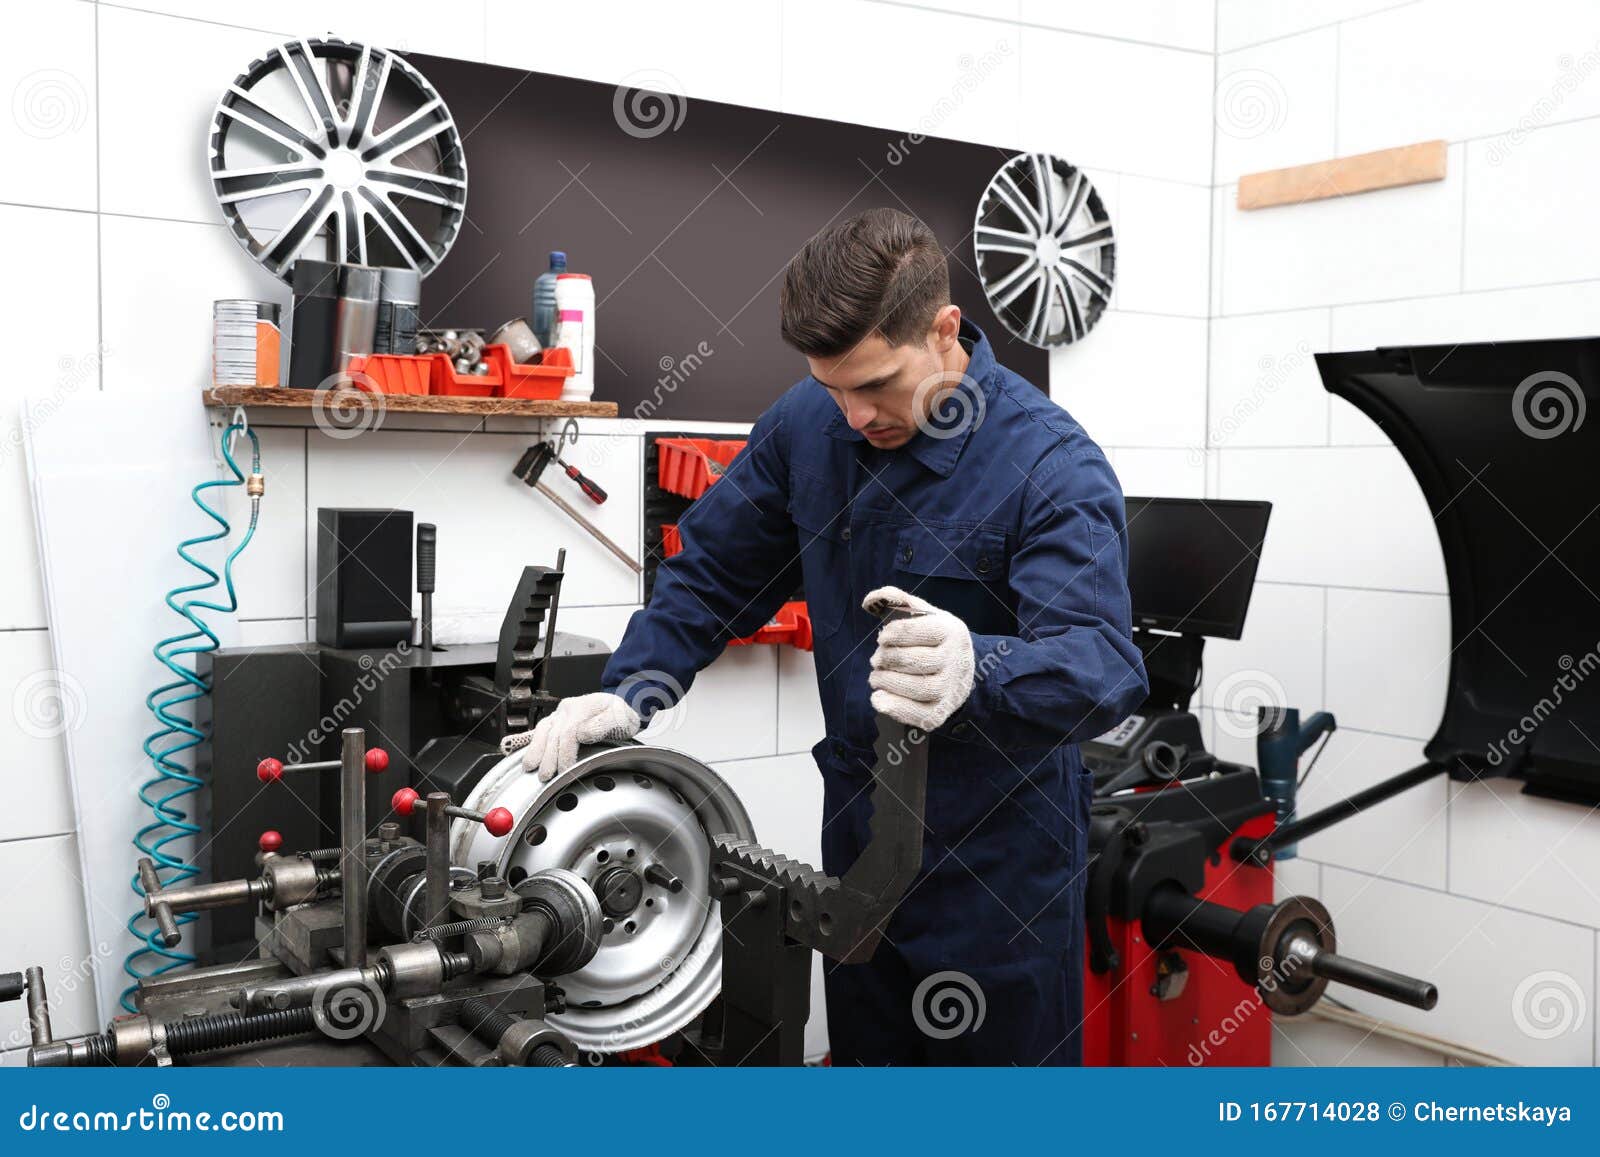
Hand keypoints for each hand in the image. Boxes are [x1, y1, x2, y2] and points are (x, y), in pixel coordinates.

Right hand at [499, 692, 640, 782]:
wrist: (620, 705)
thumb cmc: (621, 714)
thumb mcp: (621, 717)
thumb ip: (603, 724)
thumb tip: (582, 733)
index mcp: (582, 707)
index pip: (568, 732)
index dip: (565, 753)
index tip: (564, 770)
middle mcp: (567, 709)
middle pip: (552, 734)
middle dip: (547, 757)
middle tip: (544, 777)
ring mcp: (560, 714)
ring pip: (542, 731)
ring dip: (535, 751)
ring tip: (529, 767)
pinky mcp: (556, 720)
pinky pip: (539, 729)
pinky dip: (527, 740)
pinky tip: (512, 747)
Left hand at [862, 586, 975, 731]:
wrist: (962, 672)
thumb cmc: (935, 639)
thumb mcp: (924, 615)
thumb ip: (897, 600)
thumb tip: (870, 600)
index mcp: (952, 632)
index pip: (917, 630)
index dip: (892, 634)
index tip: (883, 638)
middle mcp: (956, 661)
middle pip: (913, 660)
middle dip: (886, 659)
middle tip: (876, 660)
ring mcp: (950, 690)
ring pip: (916, 687)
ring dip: (887, 681)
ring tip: (876, 677)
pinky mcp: (940, 713)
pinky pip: (916, 714)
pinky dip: (893, 706)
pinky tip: (878, 697)